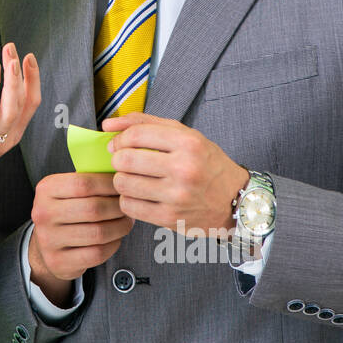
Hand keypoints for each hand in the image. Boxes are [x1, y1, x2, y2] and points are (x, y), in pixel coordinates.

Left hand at [0, 42, 41, 218]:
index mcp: (12, 131)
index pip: (30, 102)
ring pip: (10, 110)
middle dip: (20, 74)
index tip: (28, 56)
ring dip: (10, 82)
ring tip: (7, 60)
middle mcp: (8, 139)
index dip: (32, 79)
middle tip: (12, 49)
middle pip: (22, 103)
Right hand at [28, 172, 133, 306]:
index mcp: (46, 189)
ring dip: (119, 227)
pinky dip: (113, 245)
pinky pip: (96, 253)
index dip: (109, 185)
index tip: (123, 186)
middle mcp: (43, 213)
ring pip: (98, 233)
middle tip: (129, 206)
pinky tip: (115, 238)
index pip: (84, 183)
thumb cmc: (65, 211)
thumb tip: (123, 173)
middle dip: (118, 207)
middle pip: (93, 209)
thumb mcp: (67, 190)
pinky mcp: (58, 261)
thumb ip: (89, 180)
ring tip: (126, 222)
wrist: (45, 245)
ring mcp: (49, 239)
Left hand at [102, 112, 248, 235]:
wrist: (236, 200)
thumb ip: (145, 123)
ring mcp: (177, 196)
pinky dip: (127, 200)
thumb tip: (107, 124)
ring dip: (121, 180)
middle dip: (117, 160)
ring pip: (123, 184)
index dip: (119, 139)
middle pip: (125, 160)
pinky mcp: (170, 218)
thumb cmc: (205, 163)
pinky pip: (129, 206)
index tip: (118, 144)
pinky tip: (139, 195)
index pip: (136, 135)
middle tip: (124, 162)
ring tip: (132, 179)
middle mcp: (184, 169)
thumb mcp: (185, 135)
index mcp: (188, 143)